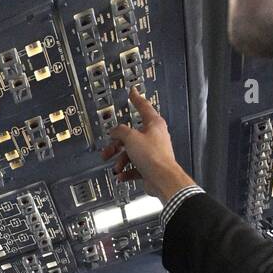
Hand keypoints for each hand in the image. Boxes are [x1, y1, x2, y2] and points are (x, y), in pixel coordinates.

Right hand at [101, 88, 195, 203]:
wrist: (162, 180)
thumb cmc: (154, 157)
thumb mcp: (131, 138)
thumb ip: (120, 131)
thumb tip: (114, 131)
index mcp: (154, 124)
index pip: (144, 106)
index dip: (136, 99)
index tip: (132, 92)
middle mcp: (155, 137)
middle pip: (131, 135)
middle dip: (118, 144)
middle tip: (109, 148)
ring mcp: (153, 152)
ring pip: (132, 152)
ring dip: (121, 160)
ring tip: (116, 166)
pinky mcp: (150, 166)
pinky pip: (134, 166)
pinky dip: (127, 171)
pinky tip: (122, 174)